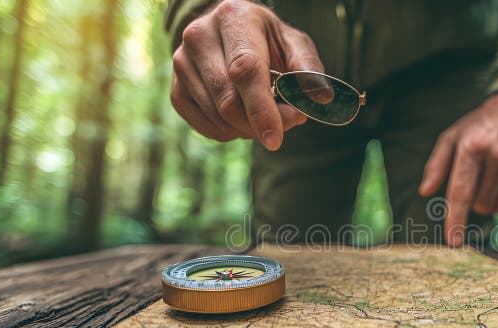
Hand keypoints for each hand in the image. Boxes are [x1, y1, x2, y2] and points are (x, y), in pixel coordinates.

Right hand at [170, 0, 323, 148]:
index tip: (276, 138)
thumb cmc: (269, 41)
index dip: (261, 109)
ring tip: (265, 114)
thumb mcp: (295, 45)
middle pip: (228, 101)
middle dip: (261, 124)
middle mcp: (199, 36)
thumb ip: (309, 69)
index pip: (244, 70)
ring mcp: (181, 63)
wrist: (232, 35)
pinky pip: (205, 127)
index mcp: (233, 18)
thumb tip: (321, 97)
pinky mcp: (176, 89)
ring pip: (217, 118)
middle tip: (288, 122)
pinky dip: (230, 132)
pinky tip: (243, 118)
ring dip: (248, 129)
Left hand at [419, 94, 497, 246]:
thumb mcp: (452, 137)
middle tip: (477, 179)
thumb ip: (436, 165)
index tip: (453, 242)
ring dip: (492, 201)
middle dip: (474, 201)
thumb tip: (425, 192)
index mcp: (473, 147)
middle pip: (481, 205)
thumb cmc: (478, 127)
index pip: (461, 192)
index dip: (456, 219)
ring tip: (492, 177)